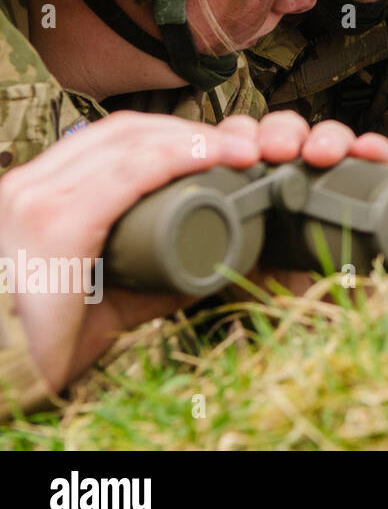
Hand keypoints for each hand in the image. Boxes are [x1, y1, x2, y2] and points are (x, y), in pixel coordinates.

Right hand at [0, 110, 387, 395]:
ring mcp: (38, 199)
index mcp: (40, 193)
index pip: (113, 140)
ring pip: (130, 144)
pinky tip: (210, 155)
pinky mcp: (53, 223)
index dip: (174, 134)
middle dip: (192, 132)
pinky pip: (123, 174)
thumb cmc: (46, 336)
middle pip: (125, 132)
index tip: (223, 147)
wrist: (3, 376)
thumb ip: (150, 272)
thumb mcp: (105, 294)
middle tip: (243, 146)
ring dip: (195, 140)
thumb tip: (212, 259)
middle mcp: (33, 185)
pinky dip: (173, 158)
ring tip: (242, 151)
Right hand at [216, 112, 387, 288]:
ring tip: (275, 152)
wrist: (252, 296)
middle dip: (323, 137)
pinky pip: (232, 143)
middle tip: (318, 155)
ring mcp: (271, 164)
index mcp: (348, 183)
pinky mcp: (232, 170)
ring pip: (279, 131)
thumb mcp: (364, 273)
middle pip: (323, 135)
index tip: (369, 153)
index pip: (366, 154)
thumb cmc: (314, 275)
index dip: (370, 148)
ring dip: (278, 133)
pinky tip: (234, 150)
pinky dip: (233, 138)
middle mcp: (311, 167)